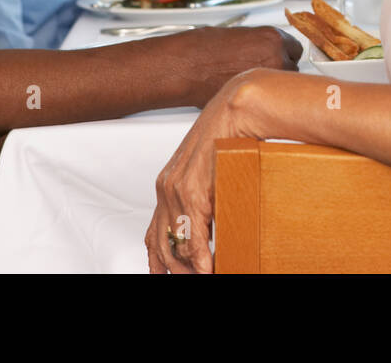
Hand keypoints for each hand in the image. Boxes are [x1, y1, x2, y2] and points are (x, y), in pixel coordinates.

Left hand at [145, 70, 258, 272]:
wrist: (236, 109)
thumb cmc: (227, 135)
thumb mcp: (207, 169)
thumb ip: (203, 194)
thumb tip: (213, 219)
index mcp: (167, 184)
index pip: (154, 235)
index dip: (158, 261)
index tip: (165, 275)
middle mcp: (166, 189)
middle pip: (160, 246)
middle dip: (173, 270)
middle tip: (189, 280)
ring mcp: (176, 191)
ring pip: (176, 245)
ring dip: (189, 269)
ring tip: (203, 277)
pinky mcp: (192, 191)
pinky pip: (193, 235)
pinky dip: (201, 258)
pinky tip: (209, 269)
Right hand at [162, 26, 301, 107]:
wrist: (185, 65)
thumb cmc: (204, 48)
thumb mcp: (240, 36)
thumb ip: (262, 44)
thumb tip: (270, 51)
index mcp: (273, 37)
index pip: (296, 49)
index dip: (286, 54)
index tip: (280, 58)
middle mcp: (277, 57)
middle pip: (294, 68)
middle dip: (281, 70)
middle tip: (261, 72)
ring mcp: (269, 78)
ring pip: (282, 86)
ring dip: (272, 86)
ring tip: (251, 84)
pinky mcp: (258, 97)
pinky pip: (269, 99)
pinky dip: (261, 98)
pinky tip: (245, 92)